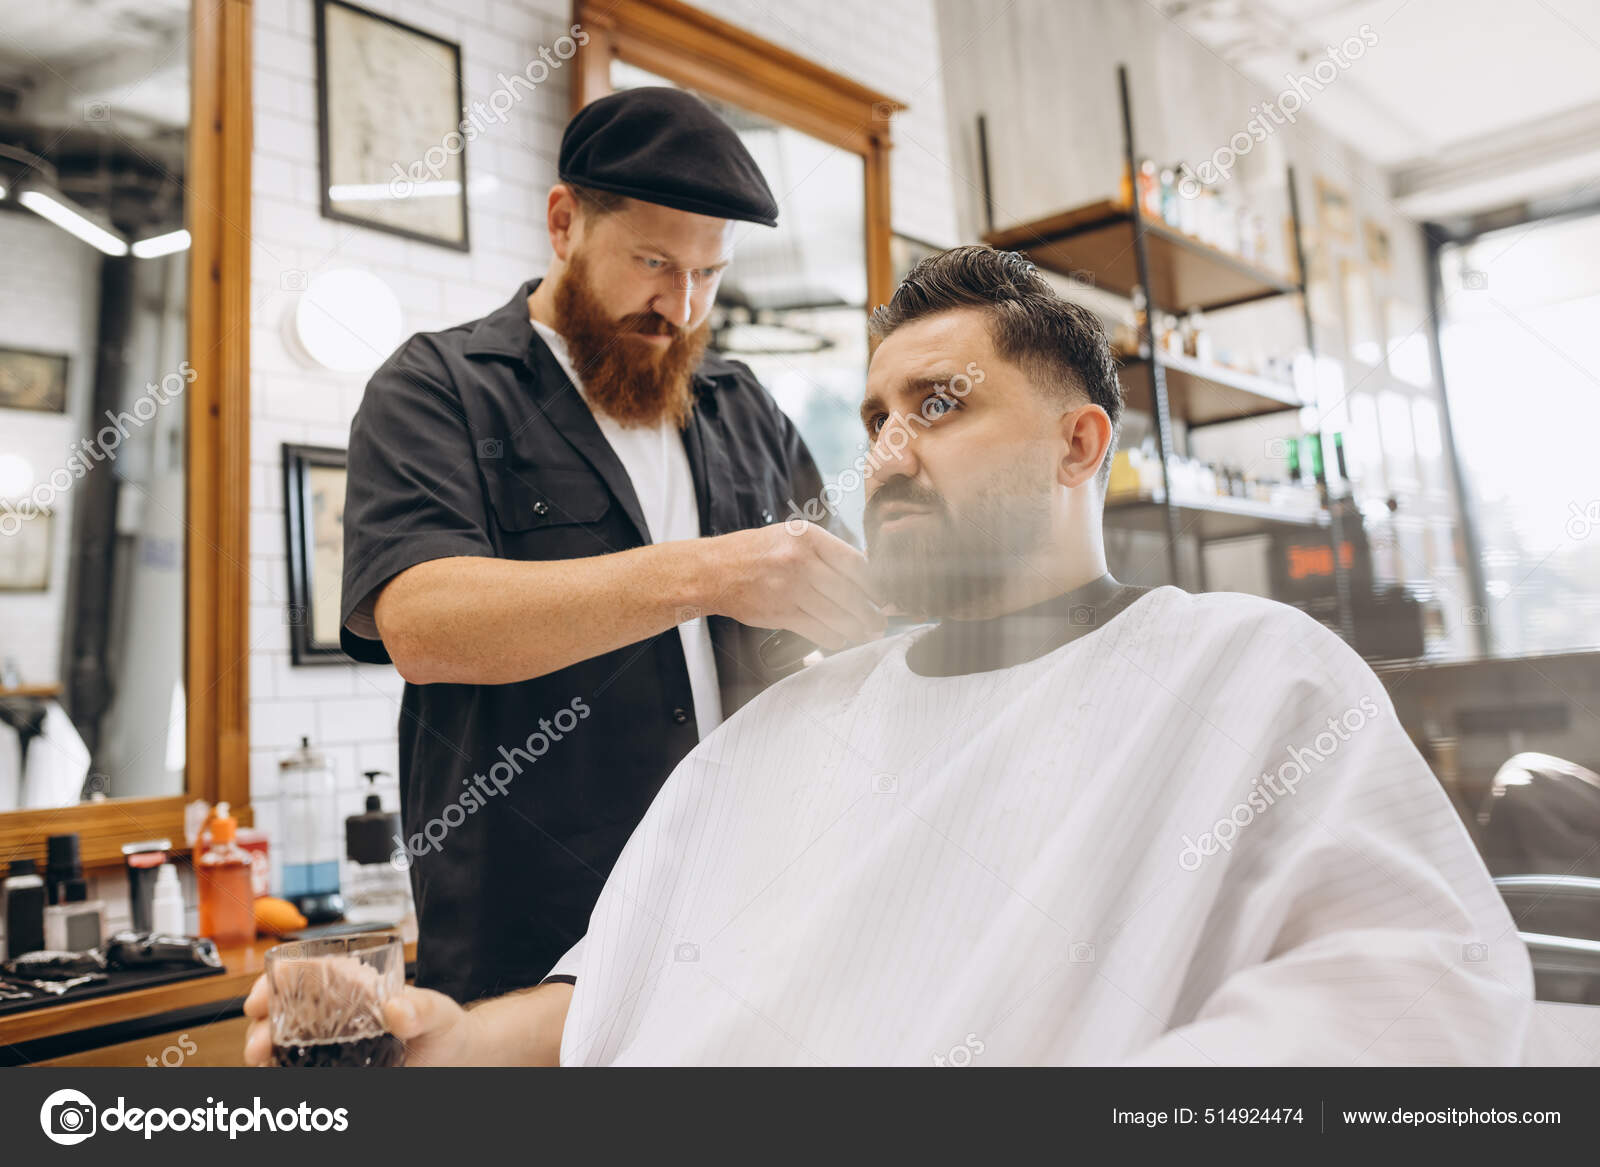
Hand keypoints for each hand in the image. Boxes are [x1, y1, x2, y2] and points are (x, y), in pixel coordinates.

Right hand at [242, 973, 476, 1066]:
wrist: (455, 1061)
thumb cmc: (445, 1028)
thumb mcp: (438, 1012)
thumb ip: (421, 1009)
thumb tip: (396, 1008)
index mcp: (355, 988)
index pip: (306, 974)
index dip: (276, 981)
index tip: (260, 997)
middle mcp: (336, 1014)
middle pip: (284, 1011)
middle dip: (261, 1023)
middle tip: (258, 1044)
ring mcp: (333, 1044)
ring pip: (284, 1042)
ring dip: (265, 1049)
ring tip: (263, 1062)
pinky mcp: (335, 1069)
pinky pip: (299, 1068)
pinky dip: (282, 1071)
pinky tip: (276, 1075)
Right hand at [702, 522, 885, 650]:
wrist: (714, 571)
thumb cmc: (756, 553)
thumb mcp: (792, 538)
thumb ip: (826, 552)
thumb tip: (865, 571)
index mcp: (807, 537)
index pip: (855, 562)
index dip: (875, 583)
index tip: (883, 595)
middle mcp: (800, 560)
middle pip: (850, 592)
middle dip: (870, 611)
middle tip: (880, 620)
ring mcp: (790, 588)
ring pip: (837, 614)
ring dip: (857, 628)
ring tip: (866, 632)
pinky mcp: (780, 612)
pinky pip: (817, 629)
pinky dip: (833, 637)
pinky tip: (840, 637)